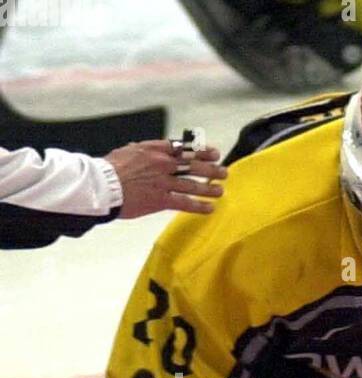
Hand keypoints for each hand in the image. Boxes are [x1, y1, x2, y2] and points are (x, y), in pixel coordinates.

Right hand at [106, 139, 226, 218]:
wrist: (100, 184)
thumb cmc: (110, 167)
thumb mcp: (129, 151)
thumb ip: (145, 151)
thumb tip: (155, 149)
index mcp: (153, 150)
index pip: (184, 148)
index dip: (202, 150)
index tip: (214, 152)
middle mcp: (161, 164)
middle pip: (193, 165)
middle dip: (211, 169)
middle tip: (224, 172)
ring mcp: (162, 182)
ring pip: (193, 184)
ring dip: (209, 188)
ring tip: (220, 190)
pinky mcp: (160, 200)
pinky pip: (185, 203)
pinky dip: (199, 206)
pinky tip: (210, 208)